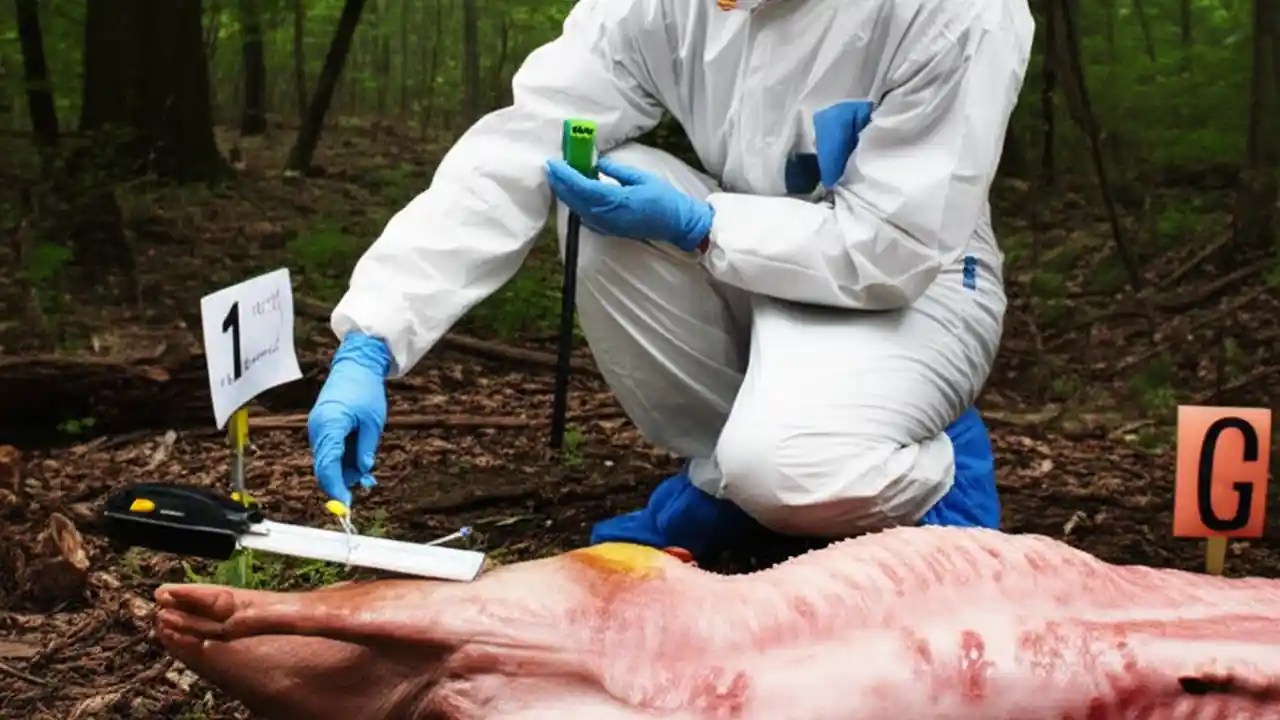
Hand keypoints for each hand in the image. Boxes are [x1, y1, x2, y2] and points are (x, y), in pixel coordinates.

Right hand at [307, 332, 391, 506]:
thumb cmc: (365, 390)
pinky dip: (344, 459)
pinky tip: (361, 462)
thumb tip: (363, 471)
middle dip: (344, 480)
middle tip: (367, 485)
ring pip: (330, 460)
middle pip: (326, 466)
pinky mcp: (324, 428)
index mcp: (329, 426)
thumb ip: (365, 448)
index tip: (346, 505)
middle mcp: (319, 430)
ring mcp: (319, 429)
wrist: (355, 366)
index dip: (336, 488)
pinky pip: (332, 450)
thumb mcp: (372, 422)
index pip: (328, 465)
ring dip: (347, 470)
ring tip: (369, 473)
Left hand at [545, 156, 713, 251]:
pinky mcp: (609, 231)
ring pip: (577, 209)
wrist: (677, 225)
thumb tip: (598, 163)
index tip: (553, 163)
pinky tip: (573, 194)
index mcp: (615, 200)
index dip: (565, 175)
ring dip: (566, 194)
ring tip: (557, 178)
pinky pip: (585, 217)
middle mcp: (607, 216)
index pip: (582, 187)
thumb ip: (617, 171)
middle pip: (574, 199)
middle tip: (551, 168)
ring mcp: (607, 226)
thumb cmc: (664, 200)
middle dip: (560, 183)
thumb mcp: (641, 178)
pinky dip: (576, 204)